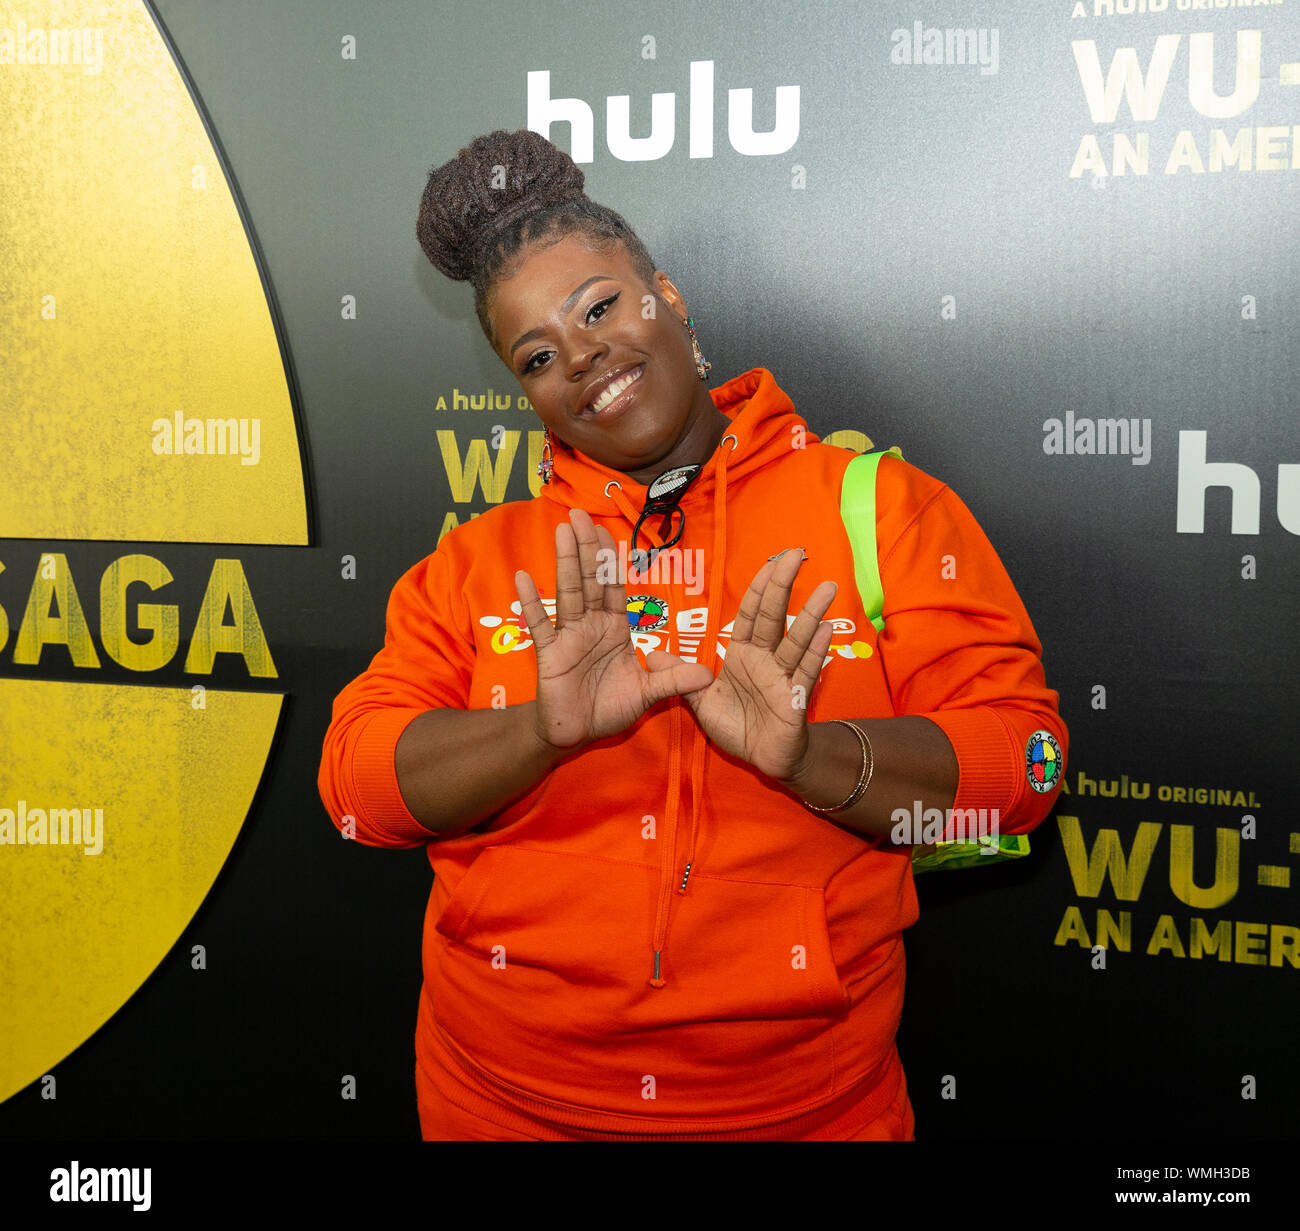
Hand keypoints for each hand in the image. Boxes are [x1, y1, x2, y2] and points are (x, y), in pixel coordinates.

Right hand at [515, 508, 714, 750]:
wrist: (576, 733)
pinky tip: (522, 578)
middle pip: (590, 580)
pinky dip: (531, 603)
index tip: (606, 529)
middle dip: (587, 548)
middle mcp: (591, 625)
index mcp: (615, 628)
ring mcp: (568, 636)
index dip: (611, 559)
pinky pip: (540, 625)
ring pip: (568, 593)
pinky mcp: (549, 654)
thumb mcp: (647, 695)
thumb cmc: (609, 707)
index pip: (614, 587)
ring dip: (565, 562)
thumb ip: (673, 681)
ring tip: (561, 531)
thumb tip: (708, 675)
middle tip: (579, 514)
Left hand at [681, 548, 836, 781]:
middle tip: (795, 555)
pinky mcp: (796, 698)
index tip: (770, 561)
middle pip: (774, 617)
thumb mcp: (701, 702)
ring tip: (827, 587)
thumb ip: (680, 677)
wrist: (763, 759)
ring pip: (796, 640)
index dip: (759, 588)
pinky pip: (806, 671)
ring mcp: (783, 676)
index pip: (751, 614)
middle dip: (783, 585)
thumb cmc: (737, 726)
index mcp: (743, 654)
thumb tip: (650, 653)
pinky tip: (827, 629)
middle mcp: (766, 659)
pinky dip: (816, 651)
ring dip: (811, 614)